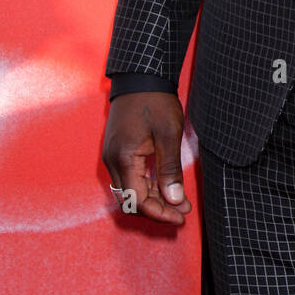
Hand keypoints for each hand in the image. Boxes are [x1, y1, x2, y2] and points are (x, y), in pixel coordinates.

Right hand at [102, 93, 191, 224]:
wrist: (140, 76)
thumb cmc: (155, 101)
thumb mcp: (168, 134)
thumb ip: (170, 169)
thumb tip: (174, 200)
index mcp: (123, 158)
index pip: (137, 200)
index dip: (159, 213)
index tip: (180, 217)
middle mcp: (112, 160)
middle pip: (131, 200)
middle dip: (157, 209)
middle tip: (182, 211)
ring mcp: (112, 155)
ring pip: (129, 190)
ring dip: (152, 199)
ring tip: (178, 201)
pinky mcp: (117, 150)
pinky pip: (129, 177)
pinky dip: (146, 186)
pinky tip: (164, 186)